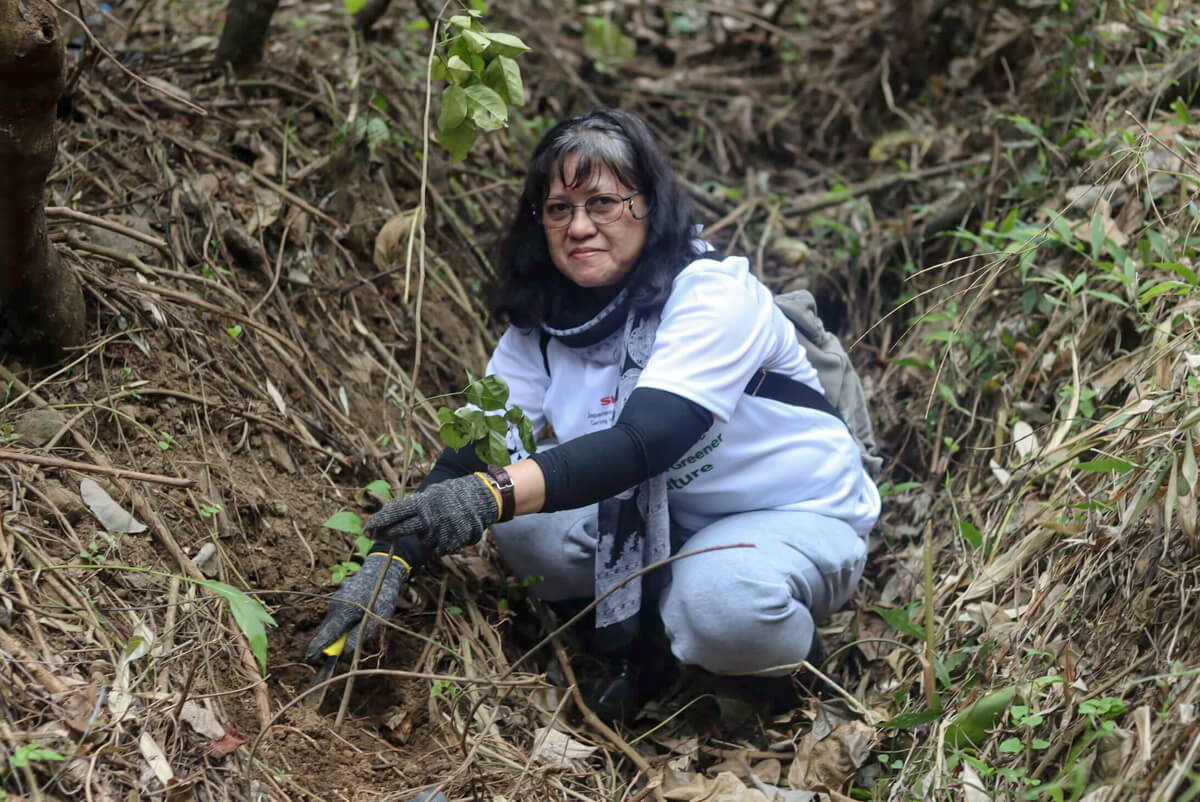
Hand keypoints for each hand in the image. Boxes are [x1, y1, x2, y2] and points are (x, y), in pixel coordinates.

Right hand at [305, 551, 409, 663]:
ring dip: (340, 632)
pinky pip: (337, 616)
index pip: (326, 636)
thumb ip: (359, 636)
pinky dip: (342, 623)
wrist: (382, 570)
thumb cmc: (382, 596)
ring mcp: (334, 601)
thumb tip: (345, 652)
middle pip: (327, 631)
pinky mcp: (338, 599)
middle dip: (331, 643)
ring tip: (357, 629)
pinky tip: (357, 618)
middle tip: (339, 654)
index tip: (311, 660)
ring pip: (332, 624)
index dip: (318, 649)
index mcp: (343, 612)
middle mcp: (334, 606)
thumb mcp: (377, 620)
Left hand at [364, 473, 498, 556]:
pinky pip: (437, 549)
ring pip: (423, 541)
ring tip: (440, 525)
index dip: (379, 521)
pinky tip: (449, 533)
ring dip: (427, 537)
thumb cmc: (454, 495)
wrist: (483, 498)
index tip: (367, 529)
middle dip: (388, 533)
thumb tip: (392, 515)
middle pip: (401, 529)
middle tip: (378, 535)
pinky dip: (441, 544)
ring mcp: (439, 532)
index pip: (395, 512)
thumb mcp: (432, 494)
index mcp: (422, 502)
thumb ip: (415, 506)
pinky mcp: (450, 543)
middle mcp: (428, 517)